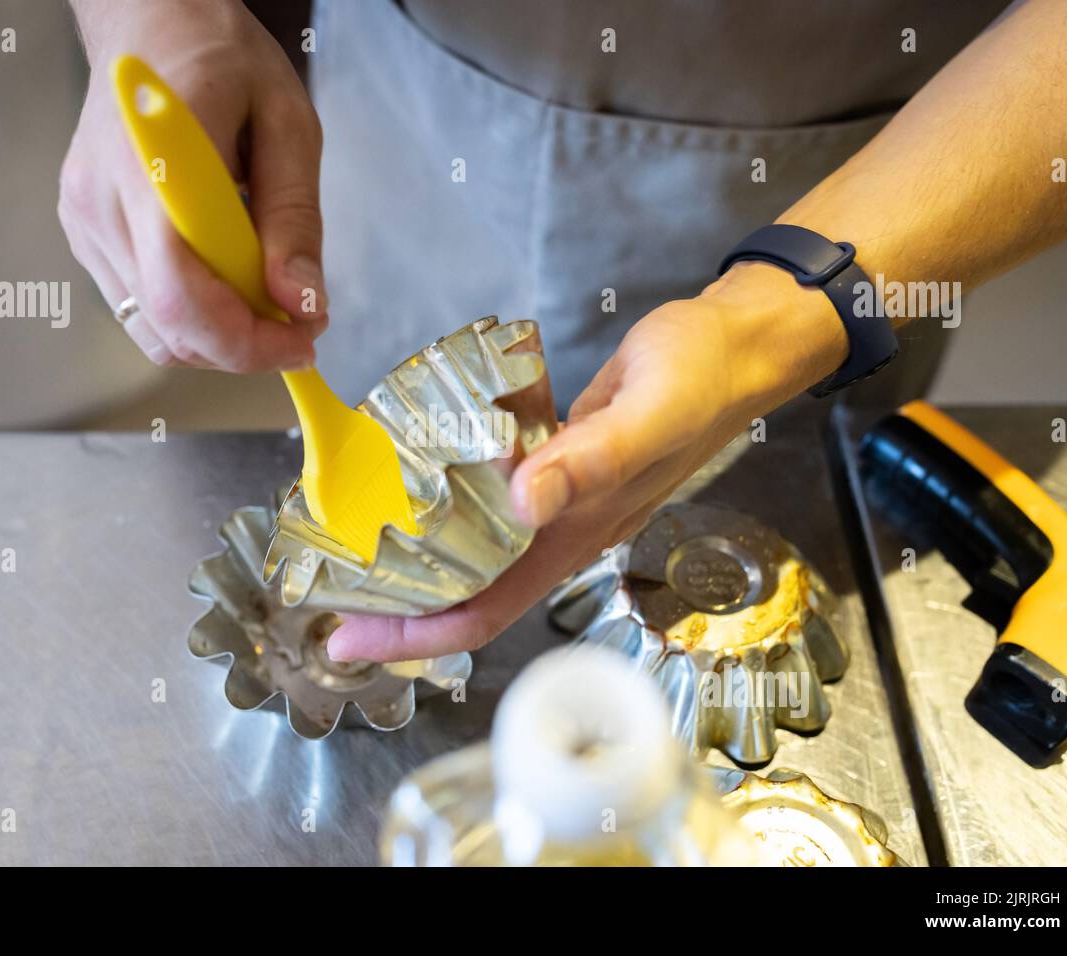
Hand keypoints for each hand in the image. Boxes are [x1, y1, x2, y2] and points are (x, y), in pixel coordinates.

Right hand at [59, 0, 325, 370]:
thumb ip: (295, 217)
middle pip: (169, 326)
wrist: (151, 22)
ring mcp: (84, 222)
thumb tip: (300, 301)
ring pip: (153, 330)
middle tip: (298, 320)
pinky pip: (139, 308)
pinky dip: (191, 316)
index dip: (245, 339)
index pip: (182, 293)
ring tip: (265, 294)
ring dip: (219, 335)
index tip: (302, 337)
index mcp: (153, 168)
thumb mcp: (288, 124)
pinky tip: (224, 276)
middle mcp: (102, 203)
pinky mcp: (83, 234)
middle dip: (244, 345)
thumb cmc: (221, 59)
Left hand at [327, 263, 847, 661]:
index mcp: (577, 533)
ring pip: (476, 550)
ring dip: (419, 558)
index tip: (348, 638)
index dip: (417, 634)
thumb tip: (522, 503)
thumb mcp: (651, 412)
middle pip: (469, 590)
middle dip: (399, 605)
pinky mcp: (555, 461)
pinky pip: (490, 498)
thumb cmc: (700, 376)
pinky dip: (448, 500)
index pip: (487, 609)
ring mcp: (559, 498)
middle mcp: (561, 528)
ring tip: (356, 546)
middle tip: (330, 594)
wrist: (737, 345)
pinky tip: (415, 479)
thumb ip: (592, 459)